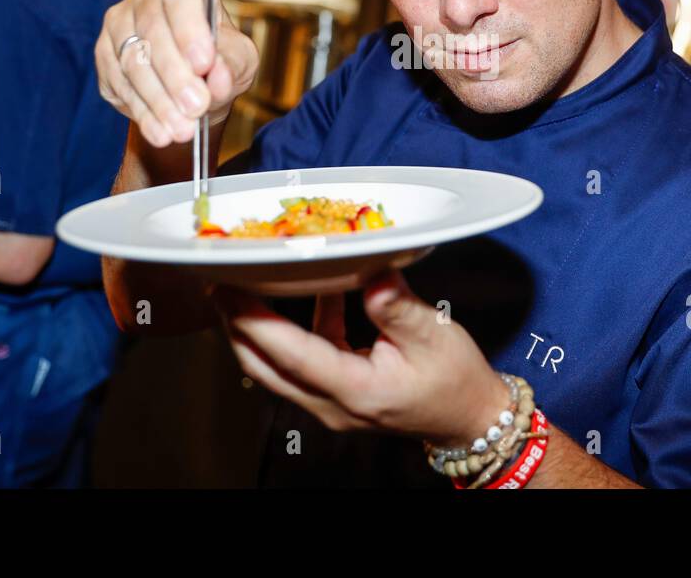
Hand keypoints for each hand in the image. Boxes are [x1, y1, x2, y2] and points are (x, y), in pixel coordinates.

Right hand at [95, 0, 258, 146]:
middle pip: (152, 32)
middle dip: (176, 76)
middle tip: (196, 107)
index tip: (204, 64)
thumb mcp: (240, 61)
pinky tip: (160, 132)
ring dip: (159, 101)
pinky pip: (117, 84)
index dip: (190, 30)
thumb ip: (232, 64)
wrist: (193, 87)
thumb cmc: (220, 62)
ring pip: (132, 62)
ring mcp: (118, 24)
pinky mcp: (104, 56)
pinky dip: (142, 112)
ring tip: (182, 130)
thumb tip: (218, 74)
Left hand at [214, 271, 511, 446]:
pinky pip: (304, 362)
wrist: (471, 417)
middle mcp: (332, 403)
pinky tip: (318, 295)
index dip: (253, 319)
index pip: (289, 353)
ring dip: (258, 329)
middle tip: (219, 283)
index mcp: (353, 389)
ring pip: (276, 368)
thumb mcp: (433, 335)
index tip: (227, 287)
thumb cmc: (456, 380)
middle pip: (263, 366)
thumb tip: (373, 272)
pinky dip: (298, 330)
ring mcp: (331, 404)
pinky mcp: (338, 395)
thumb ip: (397, 305)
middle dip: (236, 325)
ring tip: (248, 286)